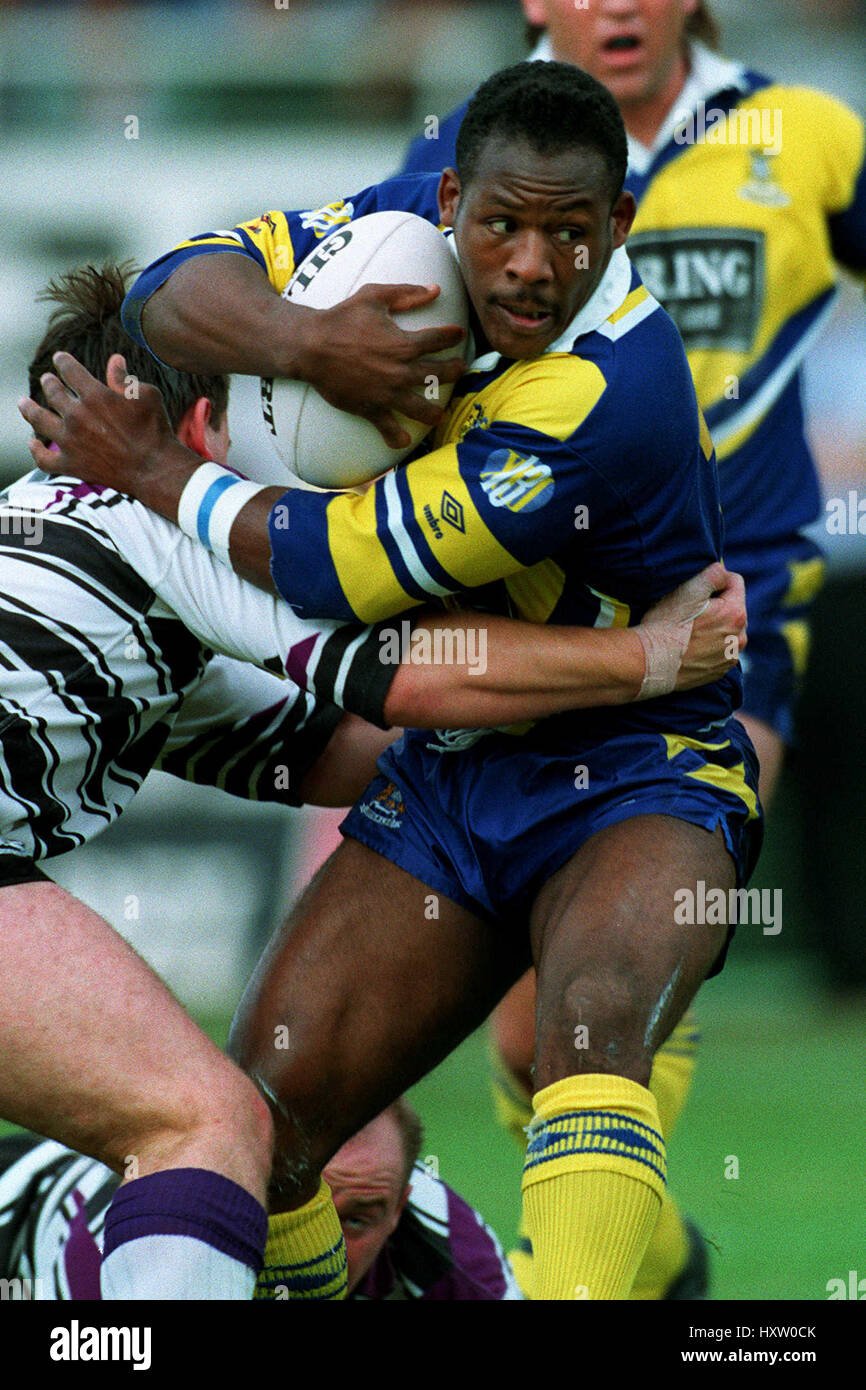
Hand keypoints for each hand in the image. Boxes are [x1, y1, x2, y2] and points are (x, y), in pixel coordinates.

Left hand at [18, 352, 179, 492]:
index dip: (62, 361)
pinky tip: (33, 443)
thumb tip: (115, 359)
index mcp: (95, 394)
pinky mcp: (71, 464)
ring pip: (39, 420)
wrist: (155, 469)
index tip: (60, 358)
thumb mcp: (147, 395)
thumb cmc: (154, 430)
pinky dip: (36, 450)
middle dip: (49, 382)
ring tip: (24, 403)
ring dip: (29, 408)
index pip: (69, 370)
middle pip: (52, 392)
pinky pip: (44, 458)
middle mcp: (77, 415)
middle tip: (47, 380)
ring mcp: (70, 441)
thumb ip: (124, 378)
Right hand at [298, 283, 466, 447]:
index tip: (458, 334)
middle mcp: (401, 372)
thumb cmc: (341, 318)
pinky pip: (388, 428)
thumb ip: (406, 293)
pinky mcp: (370, 409)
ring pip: (421, 409)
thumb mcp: (374, 297)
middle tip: (460, 370)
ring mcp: (387, 394)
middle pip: (440, 375)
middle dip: (455, 371)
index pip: (439, 340)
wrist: (311, 346)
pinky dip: (396, 437)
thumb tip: (435, 289)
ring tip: (439, 414)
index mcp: (404, 344)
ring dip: (435, 413)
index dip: (452, 336)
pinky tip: (403, 441)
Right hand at [636, 562, 745, 697]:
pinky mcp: (718, 672)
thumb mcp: (687, 590)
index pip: (735, 582)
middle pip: (733, 608)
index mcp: (736, 613)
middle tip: (690, 613)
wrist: (650, 664)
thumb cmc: (667, 626)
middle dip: (717, 606)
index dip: (715, 582)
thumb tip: (723, 570)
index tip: (695, 591)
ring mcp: (730, 657)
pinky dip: (709, 647)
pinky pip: (720, 652)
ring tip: (689, 632)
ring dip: (714, 628)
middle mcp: (740, 637)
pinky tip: (690, 648)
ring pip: (727, 631)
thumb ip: (713, 574)